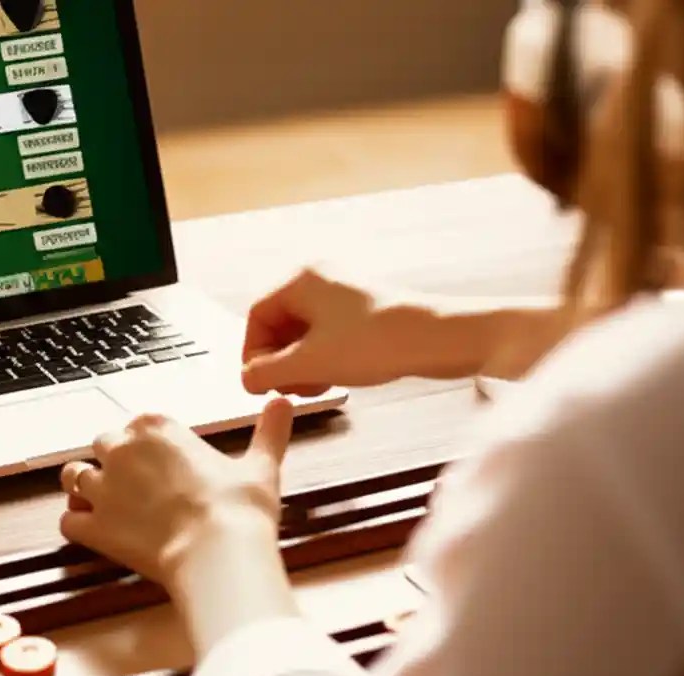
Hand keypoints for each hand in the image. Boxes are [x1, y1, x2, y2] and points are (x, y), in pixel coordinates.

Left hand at [58, 398, 293, 587]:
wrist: (218, 551)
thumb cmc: (239, 508)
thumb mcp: (261, 463)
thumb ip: (269, 430)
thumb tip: (283, 402)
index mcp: (157, 427)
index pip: (137, 424)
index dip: (146, 443)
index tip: (161, 461)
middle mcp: (122, 450)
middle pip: (102, 444)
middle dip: (114, 461)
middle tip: (136, 484)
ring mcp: (103, 488)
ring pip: (73, 476)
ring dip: (84, 487)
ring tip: (104, 502)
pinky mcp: (93, 526)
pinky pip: (68, 521)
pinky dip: (77, 525)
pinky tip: (93, 531)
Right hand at [242, 267, 411, 394]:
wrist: (438, 340)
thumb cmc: (378, 342)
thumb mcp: (311, 363)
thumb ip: (269, 372)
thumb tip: (246, 378)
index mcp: (302, 280)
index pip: (256, 316)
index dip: (254, 352)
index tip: (260, 381)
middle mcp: (319, 281)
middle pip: (278, 324)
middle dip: (280, 361)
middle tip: (288, 387)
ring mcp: (342, 295)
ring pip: (303, 333)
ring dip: (300, 363)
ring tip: (313, 385)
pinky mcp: (361, 312)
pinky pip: (326, 336)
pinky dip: (322, 359)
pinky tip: (332, 378)